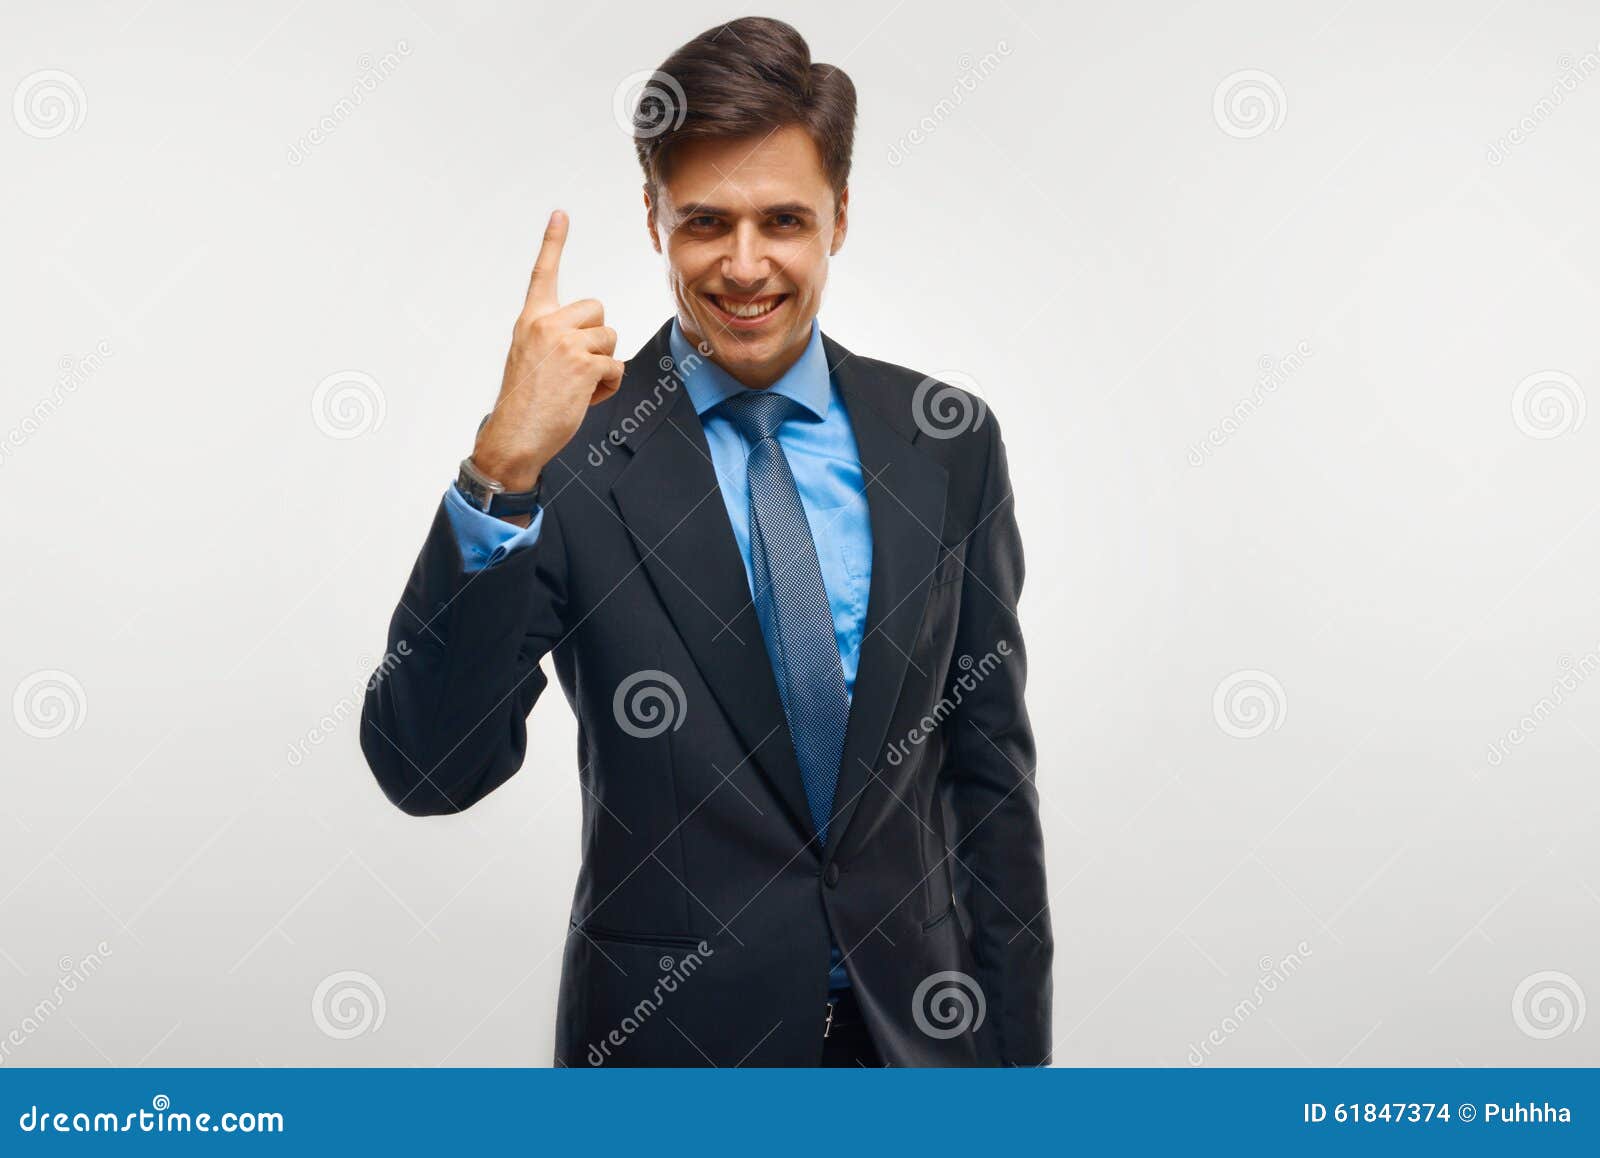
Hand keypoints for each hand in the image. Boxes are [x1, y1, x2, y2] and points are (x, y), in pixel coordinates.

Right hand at [472, 210, 624, 497]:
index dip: (553, 242)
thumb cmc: (525, 403)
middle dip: (597, 337)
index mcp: (530, 320)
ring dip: (603, 365)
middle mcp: (546, 324)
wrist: (515, 436)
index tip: (561, 213)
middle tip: (577, 366)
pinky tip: (585, 399)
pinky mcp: (584, 364)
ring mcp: (565, 342)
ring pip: (610, 338)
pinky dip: (608, 386)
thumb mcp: (530, 358)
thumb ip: (554, 338)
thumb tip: (593, 336)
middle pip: (597, 309)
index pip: (543, 274)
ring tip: (577, 386)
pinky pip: (616, 366)